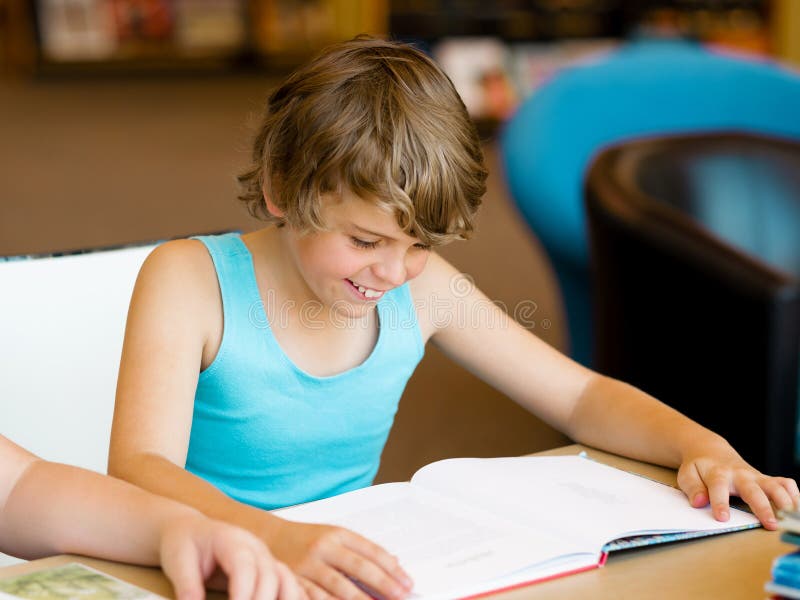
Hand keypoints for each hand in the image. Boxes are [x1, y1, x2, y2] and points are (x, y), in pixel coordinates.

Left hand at [160, 515, 305, 599]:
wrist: (191, 530)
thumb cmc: (184, 543)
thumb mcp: (177, 562)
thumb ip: (187, 587)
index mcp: (232, 540)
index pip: (245, 567)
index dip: (243, 595)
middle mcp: (255, 547)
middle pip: (269, 576)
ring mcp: (265, 558)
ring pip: (286, 579)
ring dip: (284, 599)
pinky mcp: (268, 570)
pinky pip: (289, 584)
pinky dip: (293, 597)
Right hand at [270, 520, 412, 599]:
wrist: (266, 536)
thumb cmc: (305, 538)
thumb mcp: (334, 536)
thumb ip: (361, 549)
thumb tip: (394, 563)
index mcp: (337, 533)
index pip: (371, 551)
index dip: (391, 568)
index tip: (407, 582)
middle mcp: (323, 547)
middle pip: (359, 567)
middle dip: (383, 584)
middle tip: (401, 597)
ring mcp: (307, 565)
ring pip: (339, 587)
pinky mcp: (293, 580)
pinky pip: (316, 597)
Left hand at [677, 444, 799, 529]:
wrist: (711, 451)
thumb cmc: (700, 467)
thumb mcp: (687, 474)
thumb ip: (692, 488)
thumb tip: (699, 501)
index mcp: (717, 473)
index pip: (718, 488)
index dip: (720, 503)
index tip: (722, 518)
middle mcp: (739, 474)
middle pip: (753, 489)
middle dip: (763, 507)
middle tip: (771, 524)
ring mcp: (755, 476)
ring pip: (774, 486)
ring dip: (785, 501)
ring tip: (791, 517)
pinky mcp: (765, 479)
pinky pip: (784, 483)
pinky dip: (793, 494)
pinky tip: (797, 507)